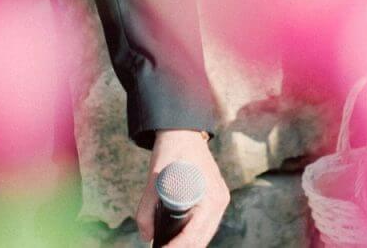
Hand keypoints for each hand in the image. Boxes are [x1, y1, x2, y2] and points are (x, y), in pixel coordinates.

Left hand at [136, 130, 228, 245]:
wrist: (181, 130)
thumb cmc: (170, 153)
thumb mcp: (154, 180)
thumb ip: (146, 211)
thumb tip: (146, 238)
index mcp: (210, 198)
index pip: (194, 235)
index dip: (176, 247)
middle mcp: (220, 201)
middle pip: (202, 239)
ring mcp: (220, 199)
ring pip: (205, 234)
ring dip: (189, 243)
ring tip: (167, 245)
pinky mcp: (216, 197)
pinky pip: (207, 224)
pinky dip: (194, 234)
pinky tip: (178, 237)